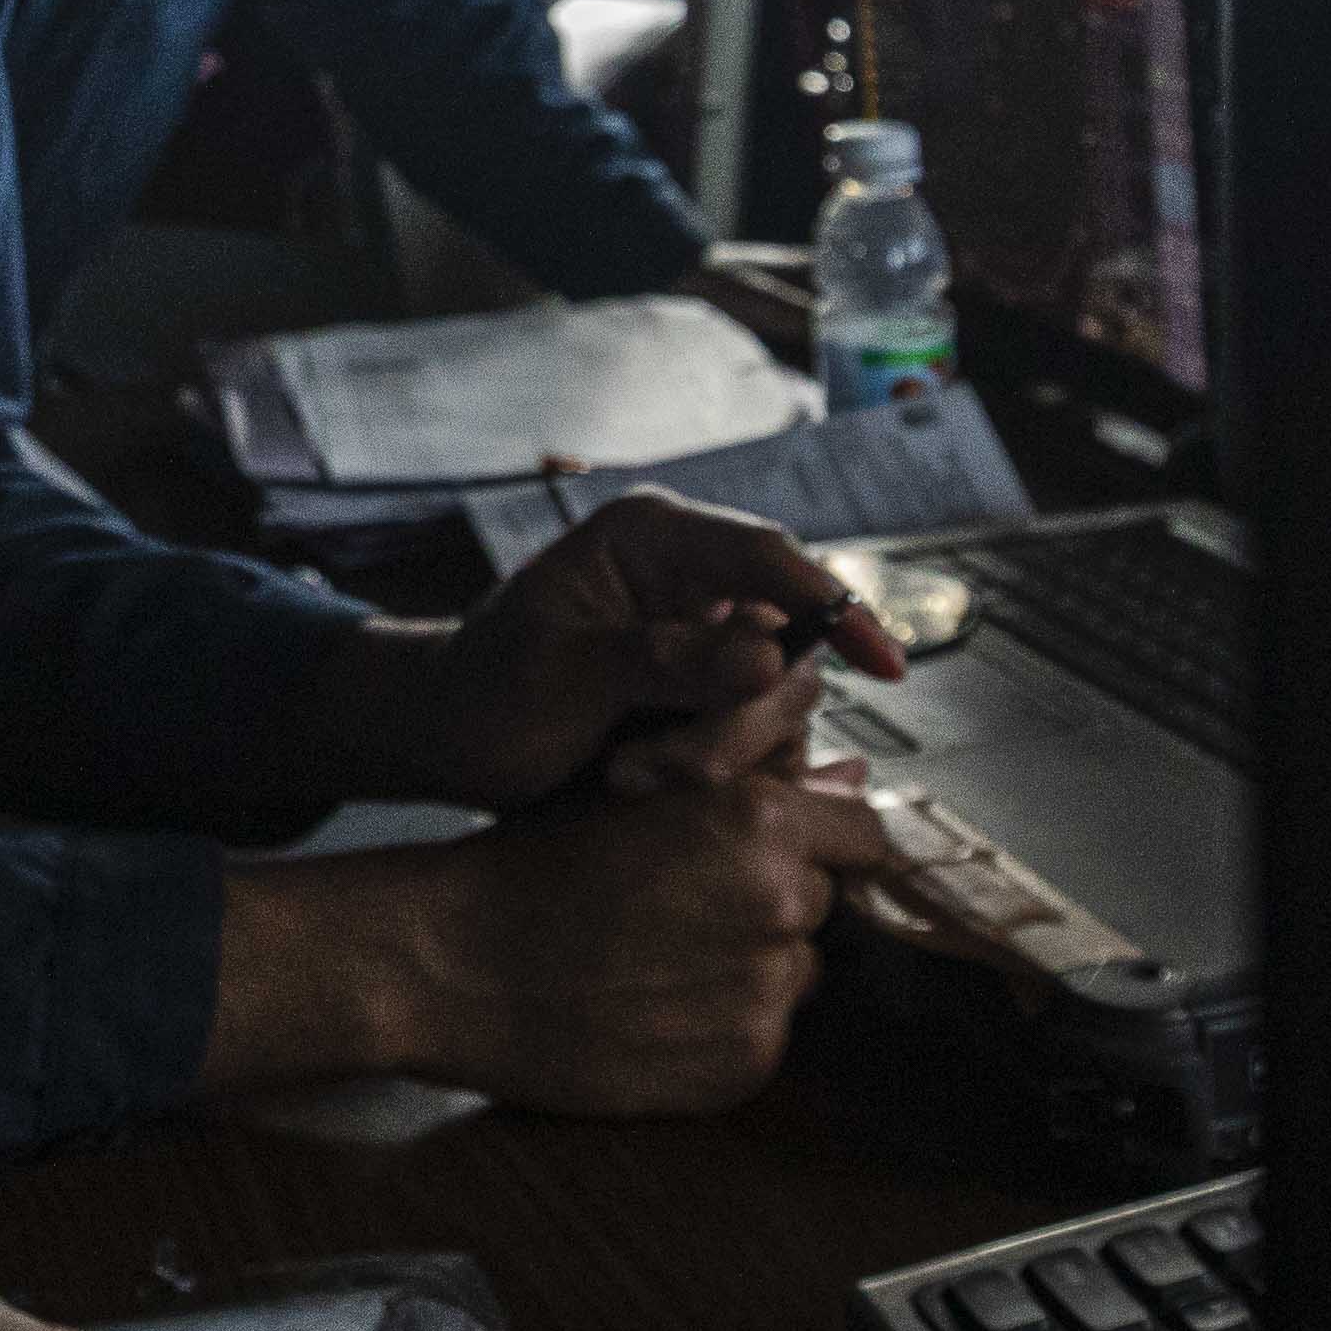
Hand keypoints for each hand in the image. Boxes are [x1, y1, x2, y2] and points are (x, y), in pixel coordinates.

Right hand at [206, 765, 897, 1115]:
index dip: (823, 842)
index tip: (785, 853)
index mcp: (760, 822)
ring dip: (749, 967)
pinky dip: (721, 1027)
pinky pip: (760, 1036)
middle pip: (822, 904)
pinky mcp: (741, 1065)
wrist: (455, 960)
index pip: (863, 836)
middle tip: (684, 906)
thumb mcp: (635, 792)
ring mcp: (764, 995)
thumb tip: (851, 784)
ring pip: (793, 973)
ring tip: (658, 961)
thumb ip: (752, 786)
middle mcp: (780, 907)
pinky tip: (651, 1007)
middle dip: (772, 902)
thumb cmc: (532, 862)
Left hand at [373, 484, 911, 807]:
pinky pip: (758, 741)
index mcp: (653, 541)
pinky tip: (645, 790)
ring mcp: (706, 644)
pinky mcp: (708, 701)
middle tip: (647, 770)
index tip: (885, 664)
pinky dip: (716, 777)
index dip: (834, 607)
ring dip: (717, 757)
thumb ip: (666, 660)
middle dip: (733, 722)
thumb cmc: (484, 690)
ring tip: (625, 779)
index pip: (770, 556)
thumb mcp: (563, 672)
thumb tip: (771, 655)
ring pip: (777, 704)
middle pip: (785, 646)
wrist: (445, 739)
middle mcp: (693, 583)